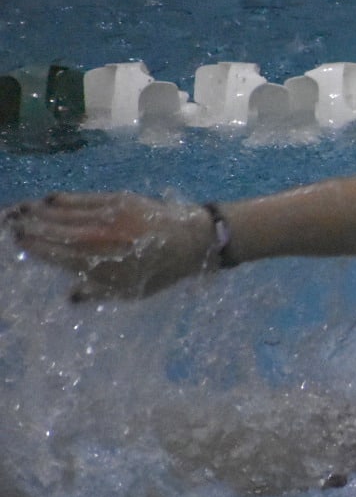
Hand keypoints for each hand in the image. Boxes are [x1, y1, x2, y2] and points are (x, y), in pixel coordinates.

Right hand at [4, 191, 216, 300]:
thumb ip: (97, 293)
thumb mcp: (131, 292)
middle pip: (54, 230)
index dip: (34, 245)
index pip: (56, 253)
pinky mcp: (119, 200)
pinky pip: (84, 199)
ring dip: (38, 209)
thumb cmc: (162, 271)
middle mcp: (100, 239)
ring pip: (64, 212)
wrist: (194, 241)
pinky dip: (63, 199)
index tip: (17, 239)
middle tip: (6, 220)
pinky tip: (48, 199)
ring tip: (16, 208)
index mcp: (101, 264)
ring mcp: (108, 217)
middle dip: (28, 224)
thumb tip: (68, 297)